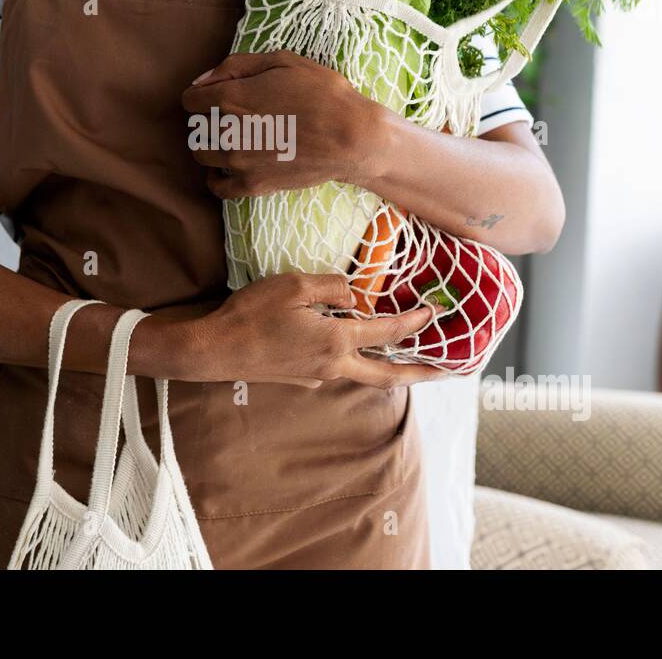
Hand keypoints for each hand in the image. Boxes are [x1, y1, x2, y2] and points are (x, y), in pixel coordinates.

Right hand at [140, 273, 439, 387]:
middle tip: (447, 371)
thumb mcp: (294, 286)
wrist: (214, 351)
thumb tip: (354, 293)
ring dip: (391, 367)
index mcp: (336, 341)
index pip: (386, 331)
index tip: (435, 312)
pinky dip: (359, 361)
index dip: (414, 321)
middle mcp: (333, 365)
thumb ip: (331, 287)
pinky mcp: (302, 376)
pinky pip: (340, 368)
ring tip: (411, 360)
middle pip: (387, 374)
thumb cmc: (251, 315)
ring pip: (364, 373)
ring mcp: (317, 375)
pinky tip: (357, 348)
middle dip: (420, 373)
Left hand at [181, 51, 384, 198]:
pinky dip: (216, 178)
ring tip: (230, 140)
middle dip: (206, 120)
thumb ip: (235, 66)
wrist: (352, 137)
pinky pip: (217, 187)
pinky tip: (226, 168)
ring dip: (209, 145)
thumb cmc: (323, 93)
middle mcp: (229, 130)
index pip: (190, 99)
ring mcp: (239, 161)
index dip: (200, 95)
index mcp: (232, 96)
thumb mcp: (283, 61)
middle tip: (229, 118)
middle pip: (195, 127)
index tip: (213, 97)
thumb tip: (200, 80)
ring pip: (201, 154)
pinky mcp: (253, 184)